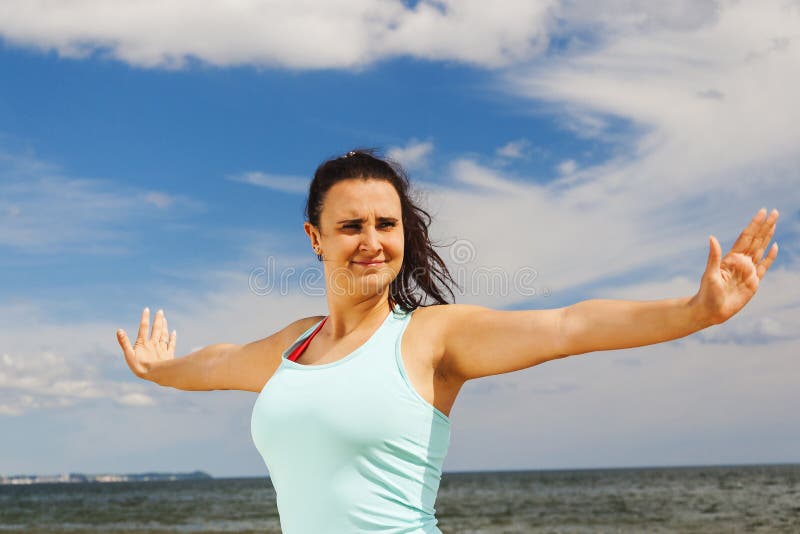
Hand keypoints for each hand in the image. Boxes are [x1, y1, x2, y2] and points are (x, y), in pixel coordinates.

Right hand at [117, 308, 176, 378]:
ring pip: (163, 335)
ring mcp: (162, 348)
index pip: (143, 328)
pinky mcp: (169, 354)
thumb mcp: (129, 355)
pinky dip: (172, 337)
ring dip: (164, 326)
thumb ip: (124, 342)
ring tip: (164, 319)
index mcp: (143, 343)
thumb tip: (119, 330)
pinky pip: (171, 344)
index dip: (145, 318)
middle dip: (158, 319)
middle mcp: (153, 343)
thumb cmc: (140, 367)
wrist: (156, 374)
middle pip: (156, 329)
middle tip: (160, 311)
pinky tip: (173, 332)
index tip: (147, 309)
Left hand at [693, 208, 778, 325]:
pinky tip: (775, 246)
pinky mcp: (753, 282)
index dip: (755, 224)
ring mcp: (748, 271)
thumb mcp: (710, 274)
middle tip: (774, 211)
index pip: (746, 237)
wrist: (710, 310)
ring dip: (768, 237)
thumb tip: (711, 237)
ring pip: (761, 249)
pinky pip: (764, 266)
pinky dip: (770, 257)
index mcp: (731, 258)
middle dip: (765, 226)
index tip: (763, 211)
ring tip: (774, 223)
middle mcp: (741, 262)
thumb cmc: (707, 293)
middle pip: (756, 240)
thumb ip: (714, 256)